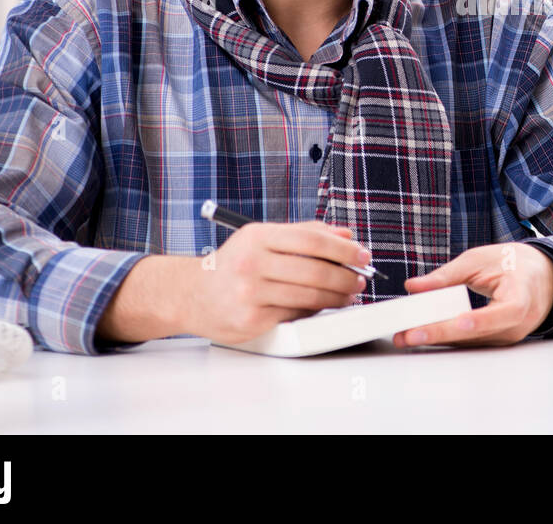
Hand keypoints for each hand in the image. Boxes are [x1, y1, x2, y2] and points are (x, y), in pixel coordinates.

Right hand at [183, 220, 369, 344]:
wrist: (190, 294)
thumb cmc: (233, 264)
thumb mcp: (262, 239)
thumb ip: (305, 233)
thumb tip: (346, 235)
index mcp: (258, 237)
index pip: (311, 239)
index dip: (343, 249)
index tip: (362, 255)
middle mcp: (252, 263)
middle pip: (314, 270)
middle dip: (345, 276)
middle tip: (360, 279)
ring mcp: (250, 293)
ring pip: (309, 296)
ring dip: (337, 297)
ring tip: (348, 295)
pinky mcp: (252, 319)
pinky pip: (295, 315)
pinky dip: (315, 312)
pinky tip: (323, 307)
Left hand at [393, 242, 552, 348]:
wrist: (538, 276)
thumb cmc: (513, 264)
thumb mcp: (479, 259)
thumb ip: (446, 275)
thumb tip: (413, 286)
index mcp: (521, 297)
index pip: (503, 313)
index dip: (481, 320)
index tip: (458, 322)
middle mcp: (517, 323)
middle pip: (478, 334)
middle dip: (441, 334)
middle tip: (409, 335)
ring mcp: (508, 336)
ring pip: (471, 342)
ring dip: (438, 339)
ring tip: (405, 336)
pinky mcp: (496, 340)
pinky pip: (470, 342)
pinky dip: (447, 338)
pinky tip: (423, 335)